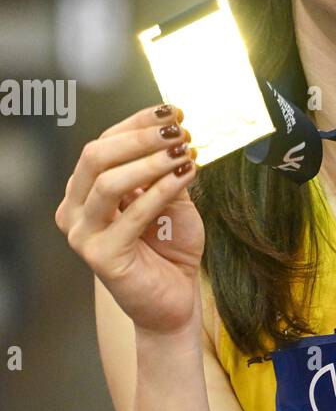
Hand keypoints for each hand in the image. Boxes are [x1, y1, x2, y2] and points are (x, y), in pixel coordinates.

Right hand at [55, 104, 204, 334]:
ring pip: (108, 182)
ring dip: (150, 161)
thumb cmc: (170, 247)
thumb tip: (175, 128)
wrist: (174, 299)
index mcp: (84, 189)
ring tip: (184, 151)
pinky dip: (162, 189)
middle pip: (96, 156)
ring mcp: (82, 234)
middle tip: (178, 129)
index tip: (172, 111)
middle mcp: (75, 209)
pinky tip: (186, 174)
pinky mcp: (100, 256)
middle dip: (139, 137)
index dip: (136, 123)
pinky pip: (132, 214)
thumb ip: (165, 168)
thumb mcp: (170, 197)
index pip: (103, 143)